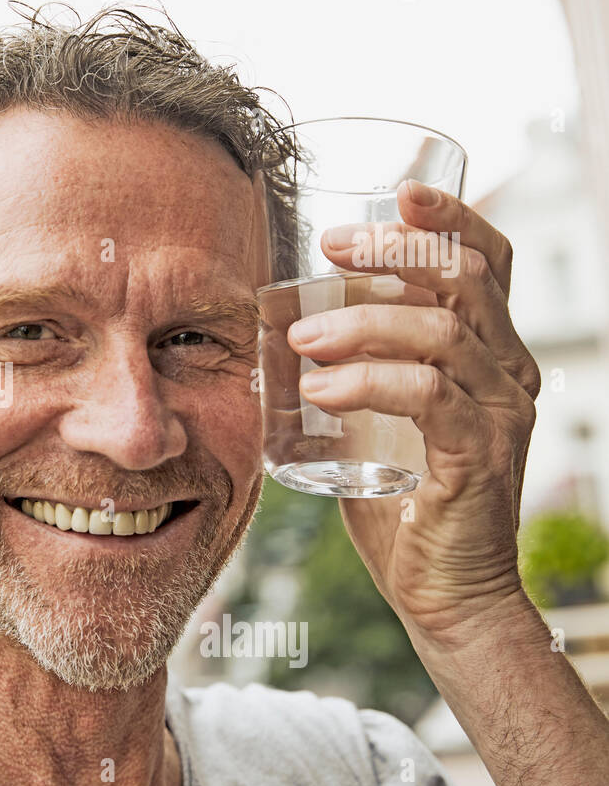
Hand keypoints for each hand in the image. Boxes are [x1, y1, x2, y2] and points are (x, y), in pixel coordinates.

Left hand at [286, 179, 541, 644]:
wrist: (442, 591)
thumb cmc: (399, 503)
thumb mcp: (373, 421)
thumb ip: (349, 373)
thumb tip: (277, 332)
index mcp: (488, 355)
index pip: (488, 264)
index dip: (451, 219)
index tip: (397, 193)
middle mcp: (507, 372)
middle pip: (468, 279)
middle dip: (394, 252)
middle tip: (330, 249)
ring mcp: (500, 412)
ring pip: (443, 332)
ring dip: (363, 324)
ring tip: (300, 338)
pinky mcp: (479, 454)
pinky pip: (428, 395)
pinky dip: (369, 381)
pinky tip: (321, 390)